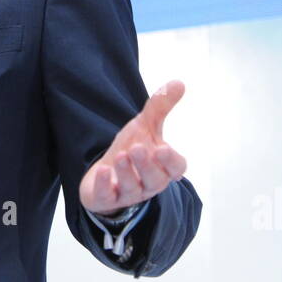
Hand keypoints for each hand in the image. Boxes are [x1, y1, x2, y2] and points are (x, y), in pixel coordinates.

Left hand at [80, 80, 186, 215]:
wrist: (105, 174)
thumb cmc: (132, 150)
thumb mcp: (144, 126)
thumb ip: (160, 107)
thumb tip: (179, 82)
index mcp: (163, 167)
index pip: (176, 168)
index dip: (171, 161)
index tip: (163, 148)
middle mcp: (149, 183)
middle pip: (155, 179)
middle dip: (146, 165)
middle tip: (137, 148)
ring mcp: (128, 193)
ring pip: (132, 188)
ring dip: (127, 172)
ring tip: (122, 155)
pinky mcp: (107, 199)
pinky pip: (108, 197)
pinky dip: (105, 185)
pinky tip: (102, 170)